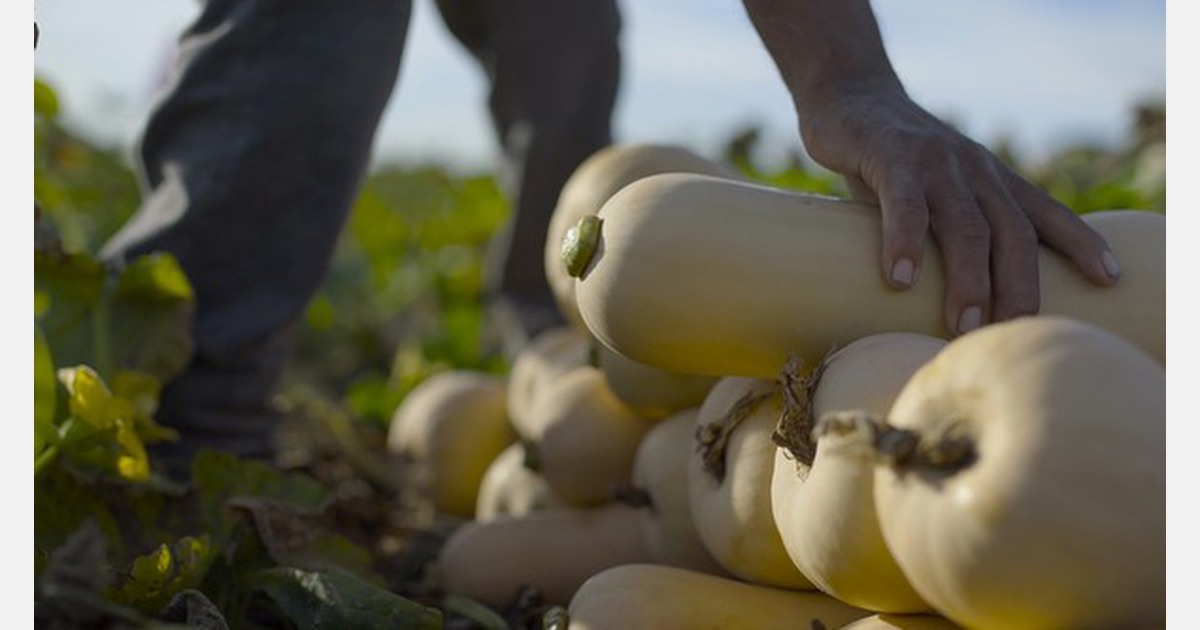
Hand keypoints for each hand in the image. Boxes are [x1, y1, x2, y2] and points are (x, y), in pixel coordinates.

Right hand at [797, 83, 1120, 334]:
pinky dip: (905, 242)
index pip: (1047, 213)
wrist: (849, 95)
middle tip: (1015, 334)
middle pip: (1013, 232)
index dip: (1081, 242)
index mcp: (992, 179)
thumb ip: (951, 231)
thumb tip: (958, 302)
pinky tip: (900, 279)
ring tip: (964, 326)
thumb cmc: (893, 160)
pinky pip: (905, 204)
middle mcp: (975, 169)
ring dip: (969, 279)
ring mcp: (936, 162)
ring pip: (966, 225)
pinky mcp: (892, 157)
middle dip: (1021, 287)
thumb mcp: (937, 190)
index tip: (1108, 278)